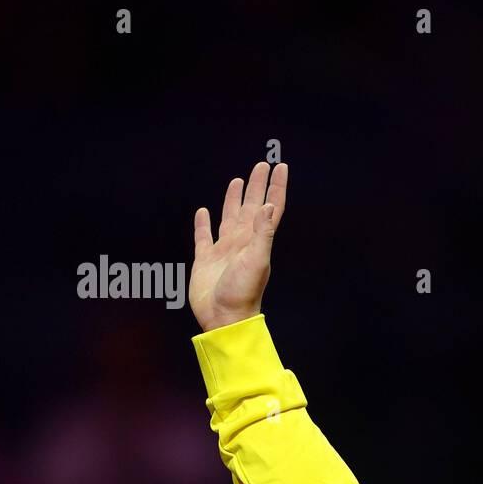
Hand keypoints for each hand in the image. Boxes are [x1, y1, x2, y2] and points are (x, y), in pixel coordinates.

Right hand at [190, 161, 287, 331]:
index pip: (269, 208)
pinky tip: (203, 212)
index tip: (279, 167)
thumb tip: (268, 205)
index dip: (275, 187)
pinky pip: (203, 236)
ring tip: (237, 181)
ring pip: (229, 216)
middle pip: (250, 206)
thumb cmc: (243, 293)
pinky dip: (203, 224)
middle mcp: (242, 242)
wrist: (223, 318)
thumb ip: (263, 233)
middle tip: (260, 165)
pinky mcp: (205, 259)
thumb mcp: (257, 261)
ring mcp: (224, 250)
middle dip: (256, 186)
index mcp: (256, 241)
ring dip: (233, 199)